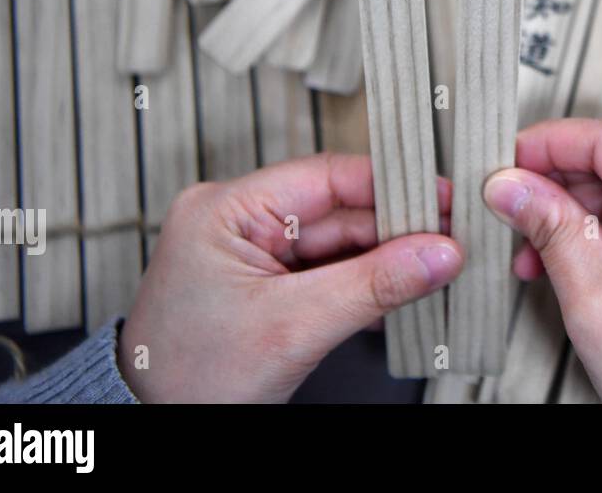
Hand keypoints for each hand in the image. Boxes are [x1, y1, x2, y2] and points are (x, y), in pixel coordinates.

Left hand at [119, 154, 462, 402]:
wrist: (151, 425)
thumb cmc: (189, 379)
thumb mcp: (293, 327)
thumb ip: (373, 284)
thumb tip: (438, 253)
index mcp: (225, 208)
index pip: (326, 176)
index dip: (391, 186)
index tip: (443, 198)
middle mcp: (237, 220)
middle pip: (340, 211)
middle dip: (395, 231)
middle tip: (450, 243)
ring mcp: (252, 253)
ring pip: (340, 244)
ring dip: (384, 262)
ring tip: (432, 272)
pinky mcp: (267, 283)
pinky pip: (328, 270)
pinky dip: (364, 284)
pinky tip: (398, 294)